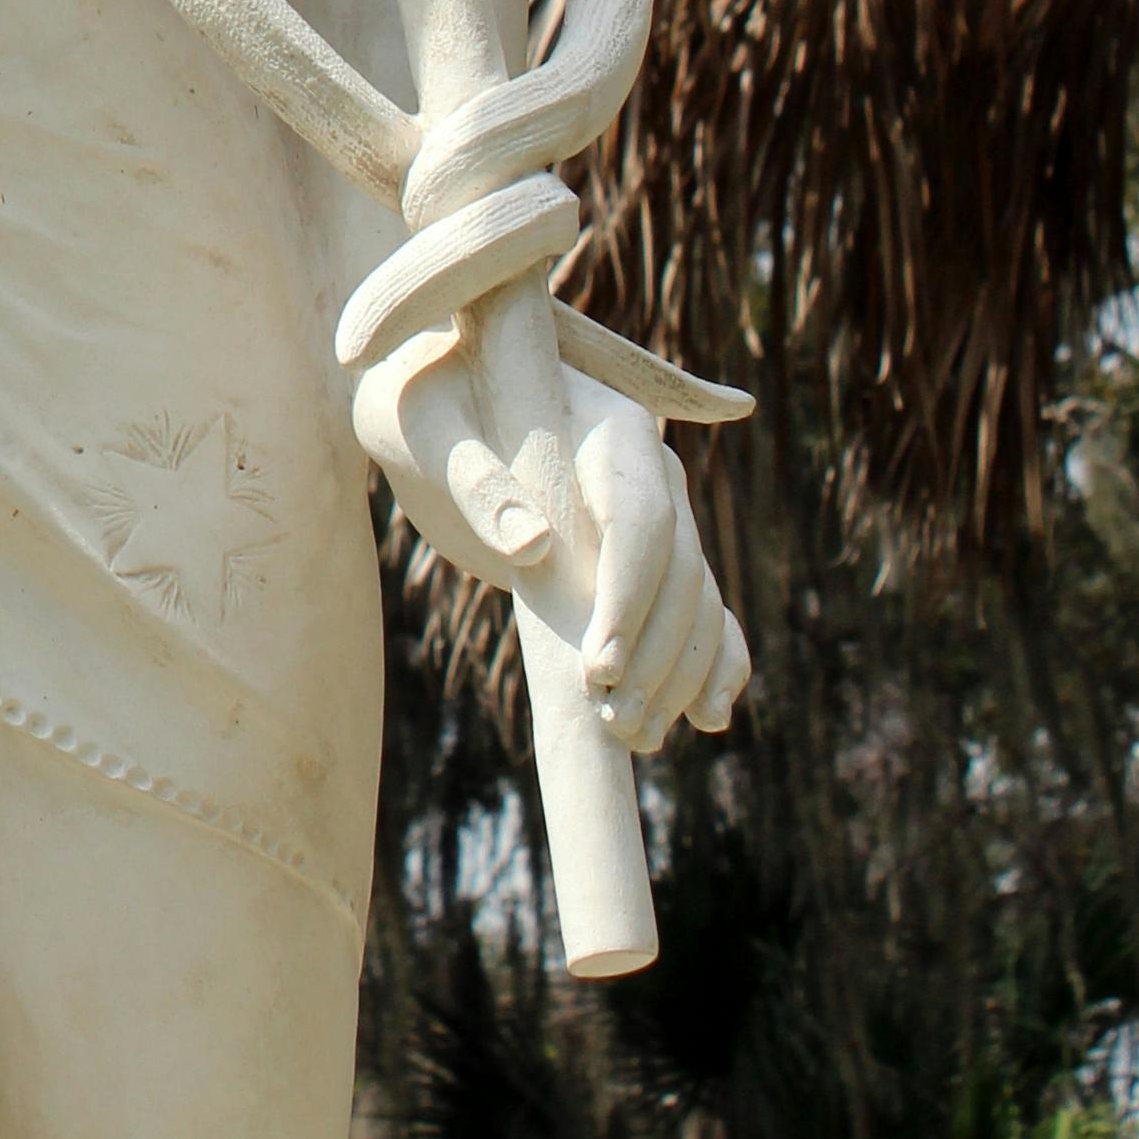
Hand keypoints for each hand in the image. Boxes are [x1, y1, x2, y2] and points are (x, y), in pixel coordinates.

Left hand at [355, 328, 748, 752]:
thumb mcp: (431, 429)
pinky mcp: (640, 554)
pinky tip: (710, 716)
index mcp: (612, 425)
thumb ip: (478, 481)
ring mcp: (654, 512)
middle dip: (655, 653)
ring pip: (695, 597)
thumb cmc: (426, 405)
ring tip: (638, 737)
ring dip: (679, 672)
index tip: (599, 669)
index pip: (641, 518)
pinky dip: (711, 660)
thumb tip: (532, 545)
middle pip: (678, 569)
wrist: (436, 401)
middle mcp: (649, 468)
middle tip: (616, 724)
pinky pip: (698, 608)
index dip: (628, 596)